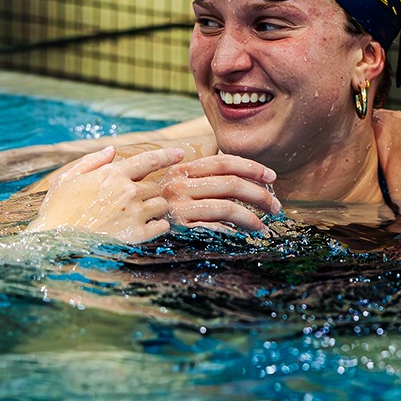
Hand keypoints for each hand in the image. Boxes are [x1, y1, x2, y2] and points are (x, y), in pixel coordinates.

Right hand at [26, 146, 184, 243]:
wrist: (54, 240)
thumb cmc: (58, 208)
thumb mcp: (68, 178)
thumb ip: (92, 161)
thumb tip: (112, 150)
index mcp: (113, 174)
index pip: (149, 160)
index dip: (167, 155)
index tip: (180, 153)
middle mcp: (128, 191)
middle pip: (155, 186)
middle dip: (148, 191)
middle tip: (134, 202)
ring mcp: (134, 213)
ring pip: (161, 205)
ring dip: (155, 208)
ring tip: (138, 215)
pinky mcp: (136, 235)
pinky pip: (161, 226)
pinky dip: (158, 225)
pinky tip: (146, 227)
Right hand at [158, 153, 280, 233]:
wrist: (123, 226)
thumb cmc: (158, 207)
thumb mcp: (175, 185)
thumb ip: (201, 178)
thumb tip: (242, 178)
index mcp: (182, 169)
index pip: (224, 162)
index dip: (251, 167)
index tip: (272, 176)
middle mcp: (179, 185)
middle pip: (231, 184)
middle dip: (260, 195)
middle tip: (276, 207)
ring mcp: (178, 207)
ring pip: (227, 208)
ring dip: (252, 218)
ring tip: (263, 228)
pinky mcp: (178, 229)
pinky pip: (215, 230)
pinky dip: (233, 233)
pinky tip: (244, 238)